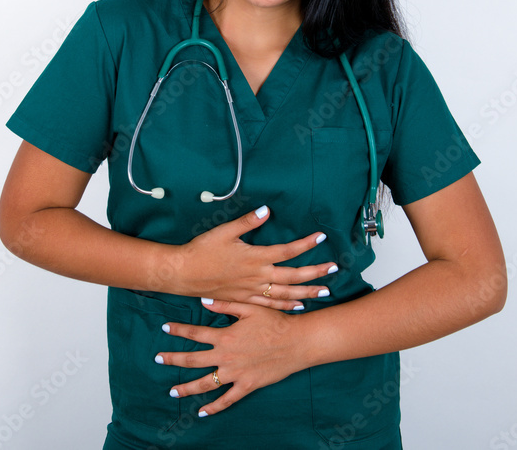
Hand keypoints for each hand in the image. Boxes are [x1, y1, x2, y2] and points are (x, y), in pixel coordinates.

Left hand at [156, 298, 307, 416]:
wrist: (296, 342)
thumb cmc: (275, 322)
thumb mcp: (250, 308)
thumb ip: (225, 306)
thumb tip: (203, 302)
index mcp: (225, 337)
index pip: (195, 334)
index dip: (178, 330)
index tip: (164, 328)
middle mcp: (226, 356)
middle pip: (193, 360)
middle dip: (173, 359)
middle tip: (157, 359)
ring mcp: (235, 373)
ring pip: (205, 384)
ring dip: (187, 388)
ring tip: (172, 392)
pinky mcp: (247, 385)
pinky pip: (227, 400)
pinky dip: (214, 408)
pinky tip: (202, 413)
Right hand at [172, 205, 336, 309]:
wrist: (183, 274)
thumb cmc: (202, 251)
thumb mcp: (224, 231)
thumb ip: (247, 222)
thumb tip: (266, 210)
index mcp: (255, 257)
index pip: (287, 250)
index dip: (305, 244)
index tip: (321, 238)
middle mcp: (257, 276)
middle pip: (293, 276)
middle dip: (315, 273)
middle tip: (333, 270)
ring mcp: (251, 290)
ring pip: (285, 294)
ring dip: (306, 293)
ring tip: (324, 291)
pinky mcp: (244, 300)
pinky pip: (270, 305)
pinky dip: (286, 306)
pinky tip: (298, 306)